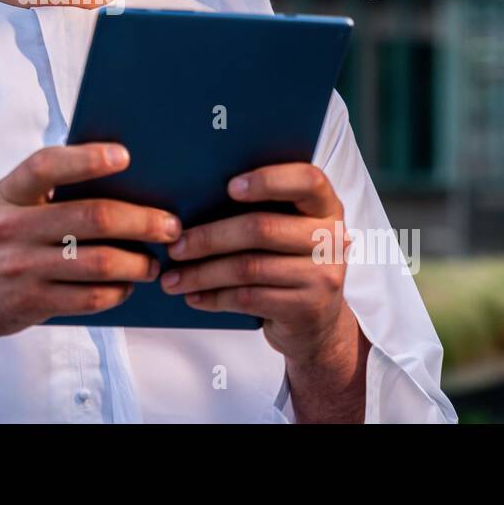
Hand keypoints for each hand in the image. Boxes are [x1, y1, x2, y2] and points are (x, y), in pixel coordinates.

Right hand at [0, 143, 180, 400]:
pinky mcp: (31, 303)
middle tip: (170, 225)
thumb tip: (119, 180)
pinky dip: (118, 291)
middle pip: (91, 217)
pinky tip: (127, 285)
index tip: (125, 156)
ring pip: (99, 262)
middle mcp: (11, 227)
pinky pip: (90, 297)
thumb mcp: (4, 205)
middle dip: (141, 220)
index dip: (87, 158)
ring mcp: (20, 268)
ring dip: (137, 263)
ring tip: (153, 261)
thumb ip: (46, 192)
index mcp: (7, 192)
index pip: (47, 165)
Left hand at [161, 163, 354, 365]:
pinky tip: (193, 296)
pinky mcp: (306, 309)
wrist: (318, 324)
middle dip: (210, 237)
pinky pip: (249, 298)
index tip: (229, 186)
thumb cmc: (288, 262)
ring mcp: (322, 276)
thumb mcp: (288, 229)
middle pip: (262, 229)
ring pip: (249, 267)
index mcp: (325, 206)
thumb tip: (193, 201)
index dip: (268, 181)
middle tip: (175, 246)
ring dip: (203, 273)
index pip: (307, 180)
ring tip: (172, 278)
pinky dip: (214, 297)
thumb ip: (262, 209)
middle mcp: (331, 238)